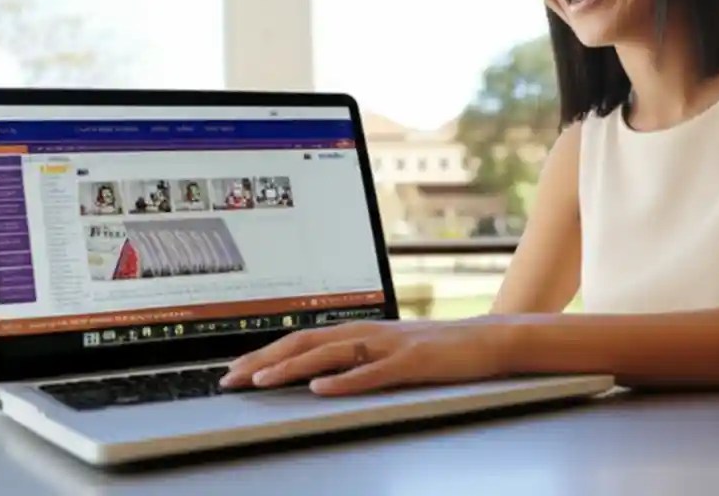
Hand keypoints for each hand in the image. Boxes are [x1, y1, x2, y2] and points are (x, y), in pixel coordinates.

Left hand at [218, 318, 509, 395]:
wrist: (487, 340)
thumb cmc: (438, 350)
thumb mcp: (388, 351)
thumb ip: (355, 359)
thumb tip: (317, 374)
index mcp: (359, 330)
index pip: (301, 339)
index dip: (266, 353)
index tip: (235, 369)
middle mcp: (367, 332)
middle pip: (305, 343)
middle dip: (265, 360)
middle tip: (231, 377)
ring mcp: (389, 345)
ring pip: (331, 353)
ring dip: (293, 368)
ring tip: (262, 381)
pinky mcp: (411, 362)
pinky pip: (373, 372)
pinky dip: (345, 380)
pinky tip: (322, 388)